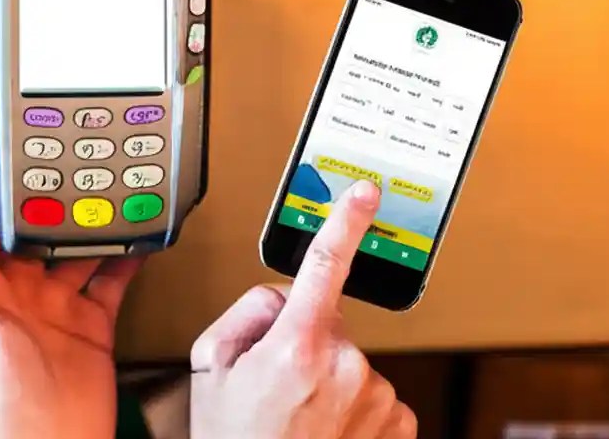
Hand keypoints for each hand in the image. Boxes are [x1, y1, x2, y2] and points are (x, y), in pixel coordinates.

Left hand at [0, 135, 144, 438]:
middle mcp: (9, 295)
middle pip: (25, 228)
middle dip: (42, 192)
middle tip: (62, 153)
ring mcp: (50, 309)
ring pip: (69, 249)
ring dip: (85, 220)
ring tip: (103, 185)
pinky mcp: (87, 325)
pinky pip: (107, 281)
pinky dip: (123, 258)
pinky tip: (135, 235)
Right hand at [189, 181, 416, 437]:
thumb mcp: (210, 370)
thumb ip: (246, 314)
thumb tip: (282, 298)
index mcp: (296, 347)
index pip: (325, 266)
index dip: (345, 221)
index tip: (364, 192)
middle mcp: (345, 368)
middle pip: (327, 323)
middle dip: (303, 342)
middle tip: (274, 386)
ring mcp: (376, 398)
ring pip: (350, 362)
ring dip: (328, 380)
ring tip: (297, 417)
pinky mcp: (398, 423)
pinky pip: (372, 394)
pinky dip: (351, 407)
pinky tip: (324, 430)